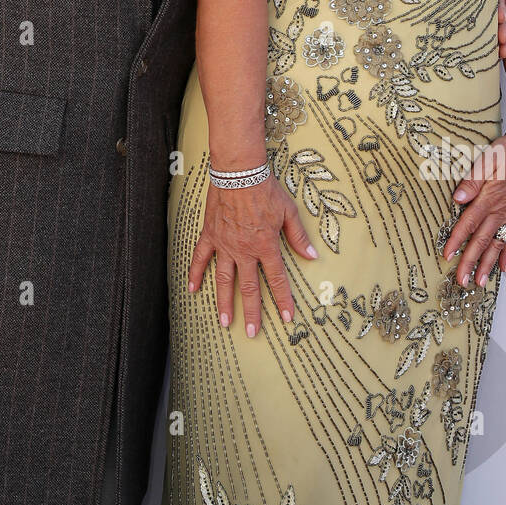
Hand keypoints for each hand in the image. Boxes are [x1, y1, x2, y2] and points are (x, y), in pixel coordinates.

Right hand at [188, 172, 317, 337]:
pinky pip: (201, 258)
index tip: (287, 319)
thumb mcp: (289, 212)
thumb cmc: (265, 189)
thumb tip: (312, 256)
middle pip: (248, 288)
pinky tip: (193, 290)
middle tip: (251, 333)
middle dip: (252, 312)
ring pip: (224, 280)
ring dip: (224, 302)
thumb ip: (298, 236)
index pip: (276, 279)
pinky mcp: (210, 235)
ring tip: (224, 322)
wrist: (239, 171)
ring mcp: (225, 245)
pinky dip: (196, 274)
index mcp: (266, 246)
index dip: (283, 300)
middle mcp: (244, 250)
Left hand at [442, 137, 505, 285]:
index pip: (469, 224)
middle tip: (462, 281)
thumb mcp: (485, 162)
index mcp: (488, 198)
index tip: (447, 255)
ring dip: (488, 264)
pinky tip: (504, 267)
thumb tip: (458, 198)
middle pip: (482, 241)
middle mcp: (499, 211)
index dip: (457, 240)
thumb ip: (471, 181)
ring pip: (497, 245)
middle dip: (470, 262)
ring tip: (480, 281)